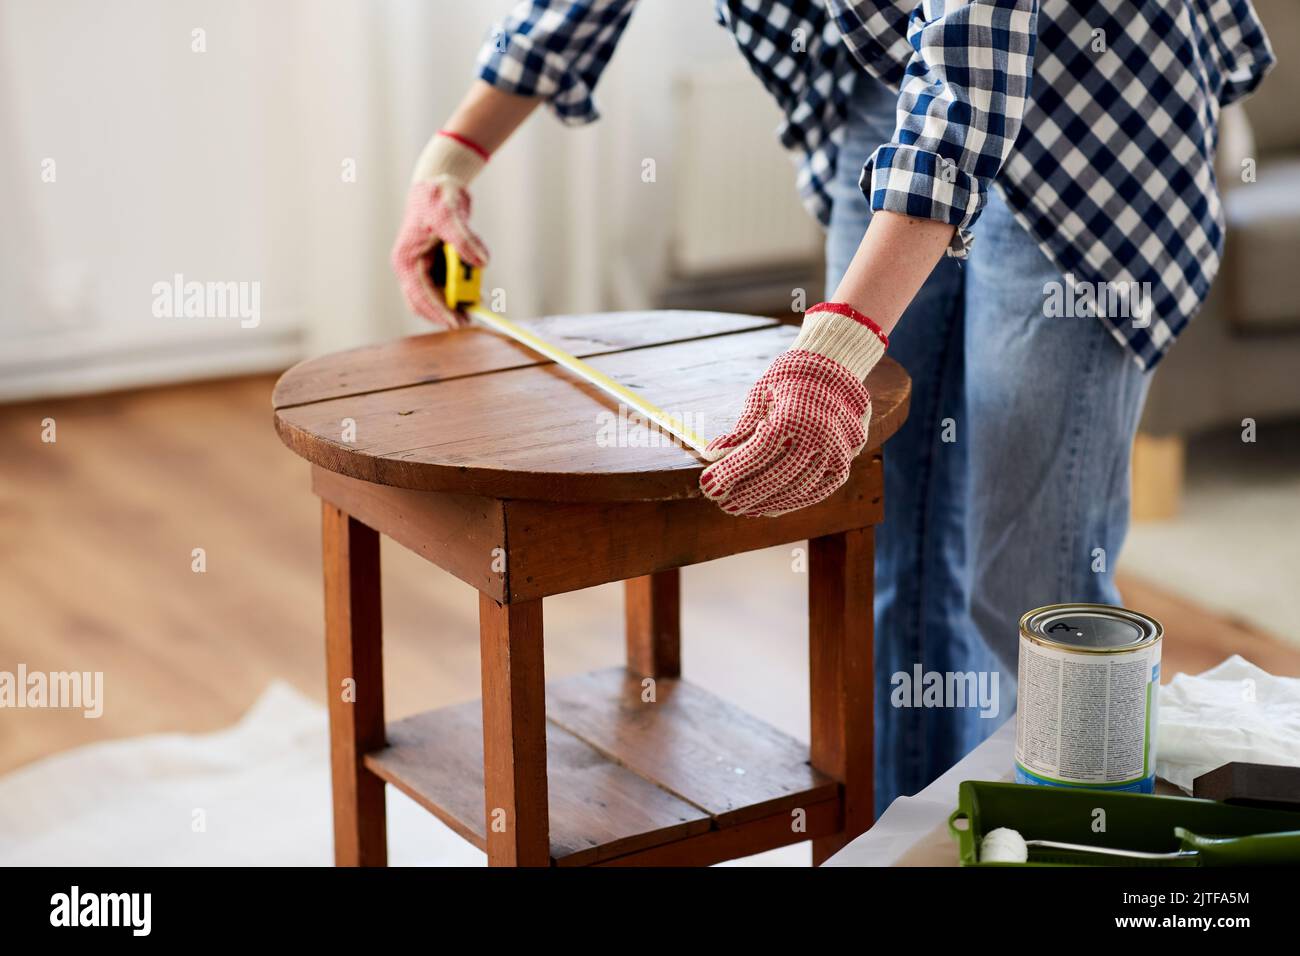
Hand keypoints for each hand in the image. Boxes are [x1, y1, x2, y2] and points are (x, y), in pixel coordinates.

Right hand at [390, 131, 490, 329]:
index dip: (438, 311)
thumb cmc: (438, 196)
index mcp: (406, 260)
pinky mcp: (435, 266)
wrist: (440, 183)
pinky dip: (461, 291)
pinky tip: (478, 293)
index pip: (419, 295)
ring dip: (456, 302)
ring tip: (477, 304)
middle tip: (470, 320)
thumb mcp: (450, 213)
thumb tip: (482, 263)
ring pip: (437, 297)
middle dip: (447, 312)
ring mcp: (422, 268)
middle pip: (425, 302)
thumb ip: (464, 239)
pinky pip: (447, 287)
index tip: (456, 323)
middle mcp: (410, 268)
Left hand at [699, 303, 887, 516]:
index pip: (756, 453)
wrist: (837, 370)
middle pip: (775, 476)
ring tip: (740, 508)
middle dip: (743, 493)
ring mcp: (834, 453)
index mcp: (794, 415)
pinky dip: (790, 502)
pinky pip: (815, 492)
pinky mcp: (843, 465)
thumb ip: (740, 429)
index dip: (730, 473)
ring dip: (764, 502)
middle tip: (720, 503)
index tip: (708, 487)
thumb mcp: (760, 394)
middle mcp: (818, 436)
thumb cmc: (790, 379)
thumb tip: (712, 455)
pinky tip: (767, 507)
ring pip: (795, 489)